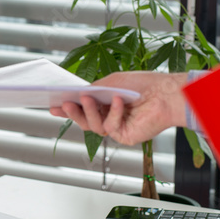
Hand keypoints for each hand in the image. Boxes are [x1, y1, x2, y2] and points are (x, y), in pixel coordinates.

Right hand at [50, 72, 189, 145]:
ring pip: (94, 127)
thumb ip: (95, 89)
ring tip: (86, 99)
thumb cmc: (143, 85)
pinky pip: (111, 127)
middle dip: (73, 113)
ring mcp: (117, 128)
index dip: (67, 109)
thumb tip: (78, 94)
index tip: (53, 105)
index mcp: (105, 104)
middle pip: (85, 121)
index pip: (83, 108)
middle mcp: (110, 117)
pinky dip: (113, 113)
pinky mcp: (125, 136)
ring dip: (89, 112)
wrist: (166, 94)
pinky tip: (118, 101)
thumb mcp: (112, 82)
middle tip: (64, 104)